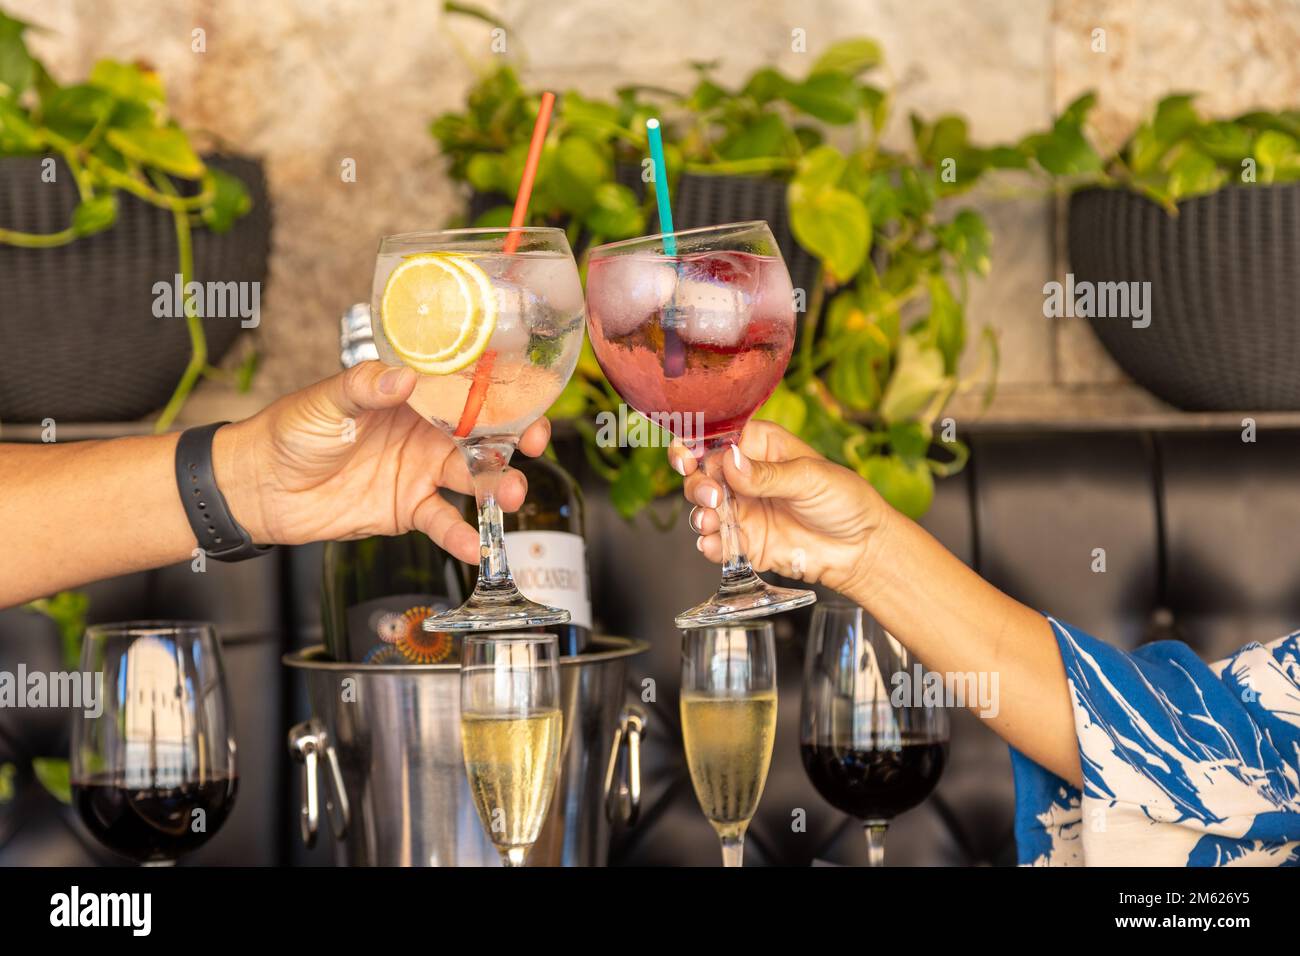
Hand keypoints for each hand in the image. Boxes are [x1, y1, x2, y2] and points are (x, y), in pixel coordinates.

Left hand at [215, 361, 548, 562]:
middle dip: (516, 436)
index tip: (529, 392)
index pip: (466, 385)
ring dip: (498, 486)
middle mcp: (426, 430)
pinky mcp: (408, 509)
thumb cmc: (288, 431)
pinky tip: (477, 547)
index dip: (503, 387)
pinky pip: (444, 521)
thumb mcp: (325, 401)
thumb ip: (365, 387)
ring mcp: (421, 471)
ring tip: (510, 496)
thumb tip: (403, 378)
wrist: (259, 488)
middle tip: (534, 442)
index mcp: (411, 394)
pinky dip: (462, 536)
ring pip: (474, 477)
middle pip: (484, 431)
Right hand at [668, 420, 888, 599]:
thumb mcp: (810, 478)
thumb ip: (768, 474)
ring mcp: (744, 511)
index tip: (687, 458)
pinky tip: (713, 545)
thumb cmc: (845, 500)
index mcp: (760, 447)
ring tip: (712, 521)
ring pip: (704, 508)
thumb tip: (730, 462)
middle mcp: (745, 477)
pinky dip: (710, 545)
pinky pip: (718, 543)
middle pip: (703, 474)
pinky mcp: (746, 543)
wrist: (861, 549)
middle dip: (698, 484)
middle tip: (712, 497)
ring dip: (701, 514)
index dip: (696, 445)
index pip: (718, 439)